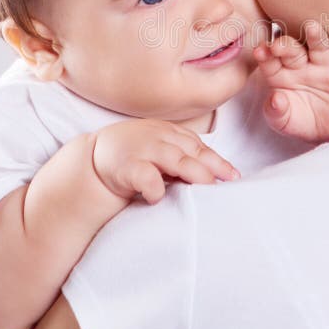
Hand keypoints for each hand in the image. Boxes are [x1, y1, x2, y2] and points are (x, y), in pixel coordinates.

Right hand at [92, 119, 239, 203]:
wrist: (94, 158)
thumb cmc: (135, 156)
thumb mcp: (160, 149)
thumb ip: (183, 156)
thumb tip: (217, 175)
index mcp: (169, 132)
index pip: (198, 145)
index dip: (217, 160)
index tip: (234, 176)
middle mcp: (159, 137)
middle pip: (192, 151)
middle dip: (212, 166)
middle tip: (229, 182)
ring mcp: (143, 150)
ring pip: (175, 160)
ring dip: (194, 173)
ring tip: (209, 188)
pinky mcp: (127, 167)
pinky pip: (147, 177)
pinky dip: (156, 188)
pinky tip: (160, 197)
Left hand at [254, 20, 328, 142]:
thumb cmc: (302, 122)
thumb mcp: (285, 122)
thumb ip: (276, 113)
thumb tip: (274, 100)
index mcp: (283, 74)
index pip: (272, 62)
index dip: (266, 56)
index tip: (260, 51)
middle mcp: (304, 66)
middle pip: (294, 51)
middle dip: (286, 45)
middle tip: (279, 44)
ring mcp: (327, 70)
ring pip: (321, 50)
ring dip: (317, 39)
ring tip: (313, 28)